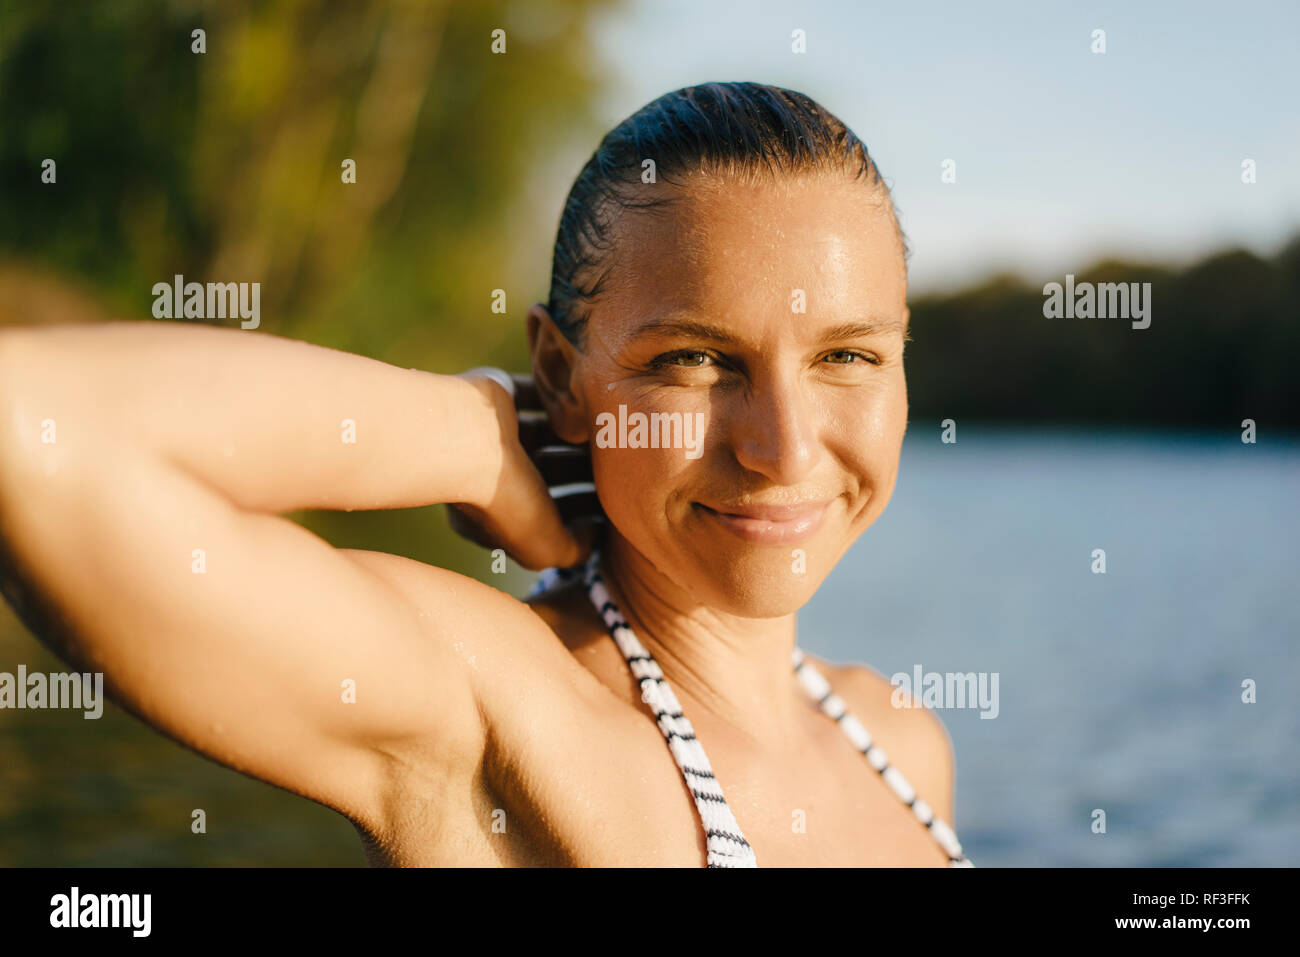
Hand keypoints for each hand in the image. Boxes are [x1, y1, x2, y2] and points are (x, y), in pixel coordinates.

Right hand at [448, 368, 604, 570]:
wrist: (466, 439)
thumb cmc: (504, 497)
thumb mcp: (543, 545)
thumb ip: (571, 549)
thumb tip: (593, 534)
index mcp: (490, 512)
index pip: (540, 515)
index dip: (576, 512)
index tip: (612, 505)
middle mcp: (488, 473)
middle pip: (544, 472)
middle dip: (579, 470)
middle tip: (619, 464)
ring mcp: (490, 435)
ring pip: (541, 435)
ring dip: (573, 436)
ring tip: (611, 432)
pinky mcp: (496, 399)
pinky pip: (533, 397)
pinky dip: (557, 402)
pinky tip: (588, 405)